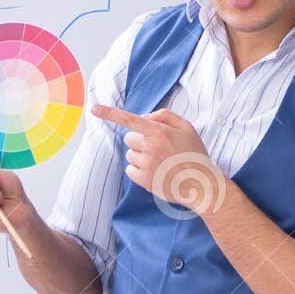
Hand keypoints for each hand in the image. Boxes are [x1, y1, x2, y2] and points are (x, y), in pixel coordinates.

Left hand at [91, 105, 224, 216]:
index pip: (130, 119)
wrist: (201, 184)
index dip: (110, 113)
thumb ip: (164, 116)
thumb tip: (144, 116)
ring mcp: (145, 164)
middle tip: (156, 147)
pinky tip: (155, 171)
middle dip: (138, 140)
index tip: (93, 109)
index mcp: (159, 132)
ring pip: (129, 154)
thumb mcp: (187, 127)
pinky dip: (138, 170)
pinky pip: (129, 170)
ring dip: (140, 156)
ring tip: (160, 161)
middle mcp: (150, 147)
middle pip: (128, 138)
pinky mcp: (143, 180)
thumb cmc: (194, 153)